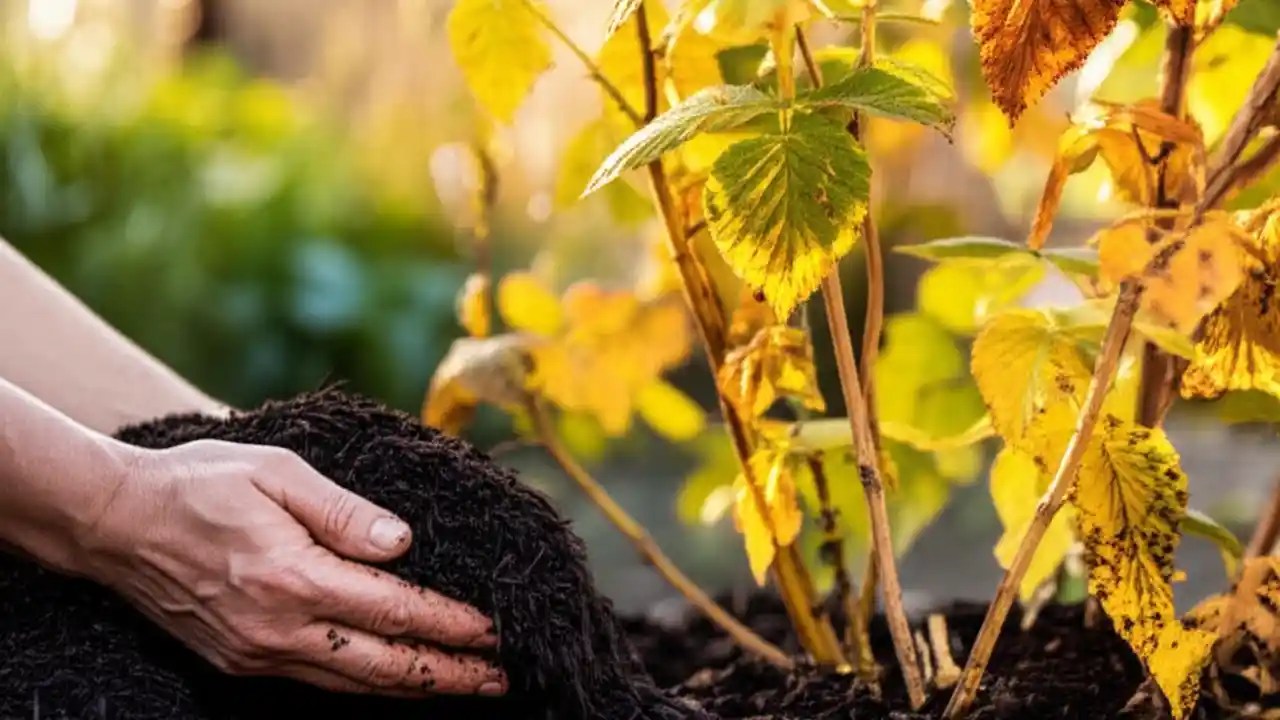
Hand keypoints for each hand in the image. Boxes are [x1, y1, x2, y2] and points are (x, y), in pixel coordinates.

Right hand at [72, 439, 506, 697]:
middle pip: (384, 665)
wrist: (113, 521)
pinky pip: (318, 680)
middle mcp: (278, 628)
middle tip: (502, 678)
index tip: (494, 629)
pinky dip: (365, 684)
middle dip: (450, 674)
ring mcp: (257, 653)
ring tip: (466, 684)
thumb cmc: (198, 483)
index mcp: (293, 577)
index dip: (450, 624)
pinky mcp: (240, 659)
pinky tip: (395, 678)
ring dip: (415, 686)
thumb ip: (343, 510)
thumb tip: (402, 542)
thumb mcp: (277, 474)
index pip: (394, 610)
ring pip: (353, 683)